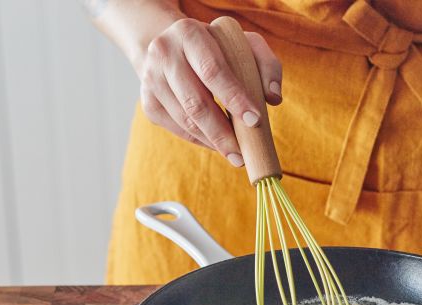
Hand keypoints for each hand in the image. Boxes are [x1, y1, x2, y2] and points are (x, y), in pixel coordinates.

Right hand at [137, 18, 281, 164]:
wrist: (175, 48)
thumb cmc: (219, 48)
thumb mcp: (245, 44)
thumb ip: (267, 66)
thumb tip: (273, 98)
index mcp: (189, 33)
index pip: (212, 70)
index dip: (234, 98)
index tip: (254, 121)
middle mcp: (163, 53)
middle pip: (195, 101)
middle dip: (222, 132)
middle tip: (242, 154)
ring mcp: (151, 78)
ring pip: (184, 119)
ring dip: (212, 141)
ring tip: (234, 154)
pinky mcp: (148, 101)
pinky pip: (176, 128)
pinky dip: (199, 141)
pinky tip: (217, 145)